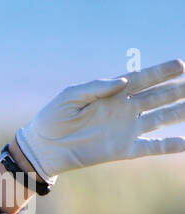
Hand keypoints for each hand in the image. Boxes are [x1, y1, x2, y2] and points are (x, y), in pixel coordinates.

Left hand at [16, 58, 184, 180]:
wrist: (44, 148)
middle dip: (178, 89)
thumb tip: (123, 80)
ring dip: (179, 112)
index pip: (143, 79)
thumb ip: (95, 87)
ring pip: (160, 118)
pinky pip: (150, 146)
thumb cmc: (52, 119)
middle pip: (158, 96)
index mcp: (112, 93)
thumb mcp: (69, 97)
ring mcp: (126, 129)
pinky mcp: (123, 149)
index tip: (180, 65)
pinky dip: (168, 145)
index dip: (161, 72)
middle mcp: (124, 109)